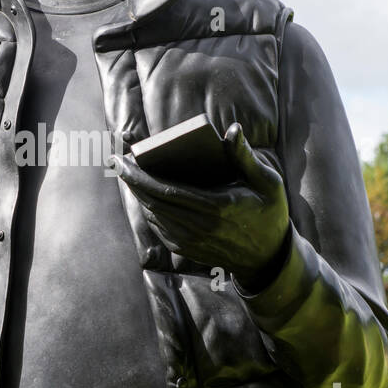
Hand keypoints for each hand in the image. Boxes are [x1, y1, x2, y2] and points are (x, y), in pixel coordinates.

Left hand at [112, 121, 290, 290]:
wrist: (268, 258)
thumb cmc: (269, 213)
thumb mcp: (267, 182)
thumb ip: (245, 156)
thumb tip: (231, 129)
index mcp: (216, 207)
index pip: (167, 190)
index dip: (141, 175)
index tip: (123, 158)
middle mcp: (199, 227)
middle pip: (154, 201)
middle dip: (132, 180)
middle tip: (117, 160)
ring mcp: (190, 241)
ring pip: (153, 214)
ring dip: (137, 194)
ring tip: (128, 173)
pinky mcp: (185, 249)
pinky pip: (158, 226)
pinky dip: (148, 209)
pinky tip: (143, 194)